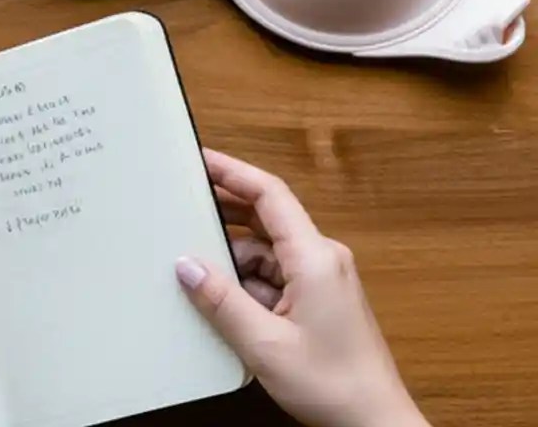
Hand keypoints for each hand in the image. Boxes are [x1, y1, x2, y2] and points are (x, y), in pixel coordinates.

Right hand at [175, 149, 429, 426]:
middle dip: (225, 212)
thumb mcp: (263, 342)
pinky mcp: (319, 300)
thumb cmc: (332, 384)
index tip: (200, 158)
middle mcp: (323, 259)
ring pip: (267, 251)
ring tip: (196, 270)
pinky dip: (247, 282)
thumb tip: (186, 264)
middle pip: (267, 218)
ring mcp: (323, 280)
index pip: (269, 194)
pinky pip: (275, 276)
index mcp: (315, 257)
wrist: (374, 424)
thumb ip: (220, 300)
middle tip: (184, 206)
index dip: (233, 171)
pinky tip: (222, 299)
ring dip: (234, 258)